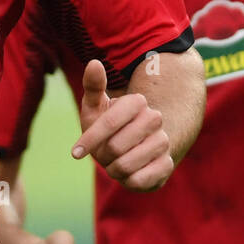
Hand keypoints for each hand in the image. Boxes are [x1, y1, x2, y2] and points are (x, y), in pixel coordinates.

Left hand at [71, 59, 172, 190]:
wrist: (130, 149)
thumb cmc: (107, 128)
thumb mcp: (95, 107)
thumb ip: (93, 86)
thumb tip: (94, 63)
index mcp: (137, 101)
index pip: (109, 122)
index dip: (90, 140)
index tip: (75, 153)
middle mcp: (155, 119)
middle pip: (116, 147)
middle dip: (103, 156)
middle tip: (104, 154)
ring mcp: (163, 141)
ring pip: (126, 165)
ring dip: (113, 169)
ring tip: (116, 162)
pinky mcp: (167, 165)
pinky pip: (139, 180)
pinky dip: (127, 181)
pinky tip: (129, 174)